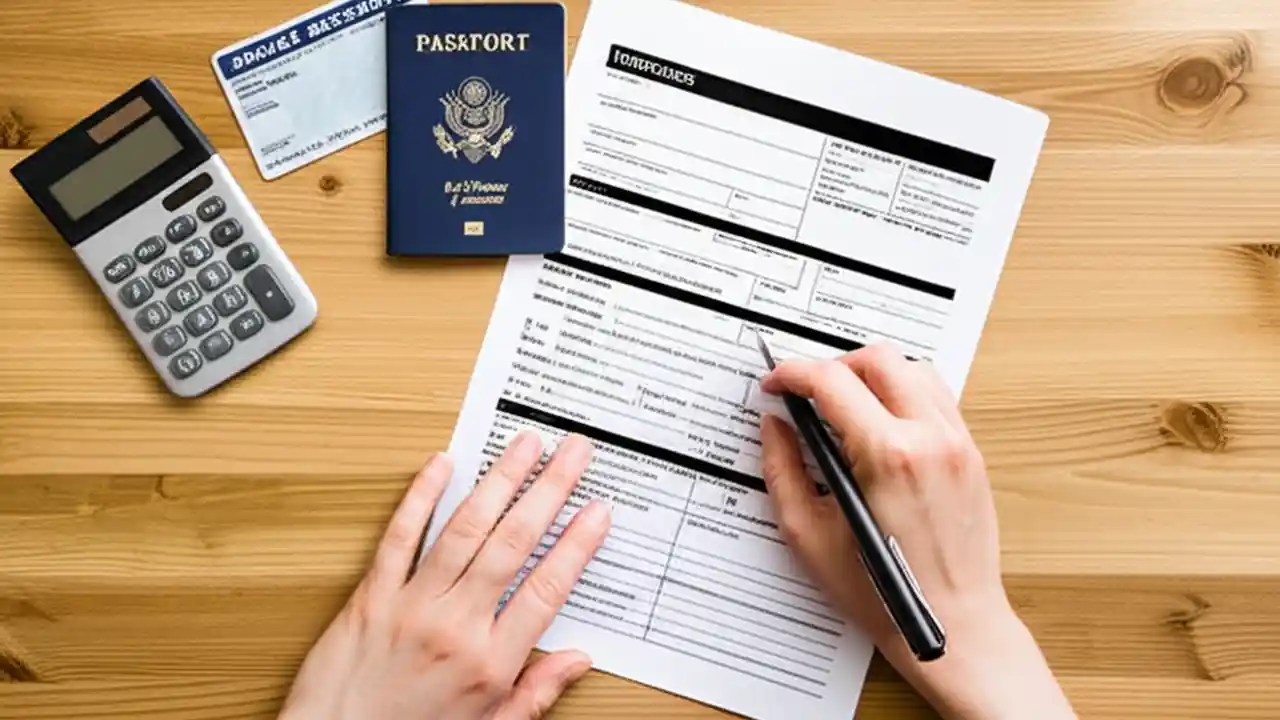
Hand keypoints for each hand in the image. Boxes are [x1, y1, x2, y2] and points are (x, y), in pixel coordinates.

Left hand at [279, 431, 609, 719]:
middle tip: (572, 453)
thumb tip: (578, 660)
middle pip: (513, 545)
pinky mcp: (371, 597)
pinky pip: (400, 537)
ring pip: (465, 530)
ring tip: (524, 446)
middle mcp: (454, 628)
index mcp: (489, 664)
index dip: (577, 545)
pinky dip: (420, 497)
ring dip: (499, 481)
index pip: (546, 589)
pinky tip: (442, 465)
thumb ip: (535, 694)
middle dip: (549, 491)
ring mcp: (412, 607)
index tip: (598, 511)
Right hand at [760, 345, 1072, 719]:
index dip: (792, 374)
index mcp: (888, 456)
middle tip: (806, 393)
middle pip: (876, 358)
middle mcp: (930, 438)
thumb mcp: (810, 535)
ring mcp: (958, 442)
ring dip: (871, 375)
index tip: (775, 384)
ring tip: (843, 405)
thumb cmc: (885, 594)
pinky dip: (902, 393)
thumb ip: (783, 470)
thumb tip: (775, 427)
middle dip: (832, 366)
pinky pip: (936, 396)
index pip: (831, 380)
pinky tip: (879, 424)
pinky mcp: (971, 452)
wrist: (955, 625)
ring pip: (912, 367)